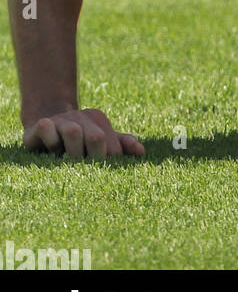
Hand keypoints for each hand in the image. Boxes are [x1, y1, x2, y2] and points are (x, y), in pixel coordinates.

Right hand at [23, 107, 144, 159]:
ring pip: (74, 132)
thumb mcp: (99, 140)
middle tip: (84, 171)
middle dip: (92, 159)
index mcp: (99, 121)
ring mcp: (62, 119)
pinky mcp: (42, 123)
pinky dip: (50, 143)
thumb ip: (120, 145)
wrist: (45, 121)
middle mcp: (82, 117)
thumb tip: (142, 152)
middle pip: (97, 138)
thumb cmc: (77, 139)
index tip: (99, 175)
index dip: (107, 165)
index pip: (113, 147)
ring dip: (71, 153)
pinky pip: (48, 129)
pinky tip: (51, 152)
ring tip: (66, 163)